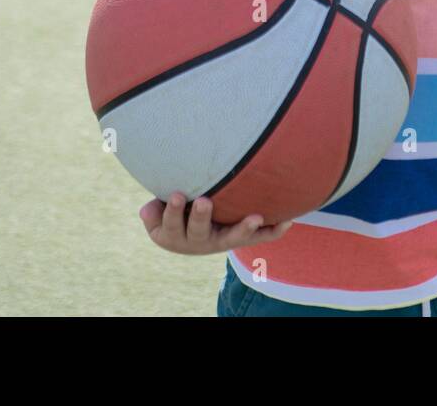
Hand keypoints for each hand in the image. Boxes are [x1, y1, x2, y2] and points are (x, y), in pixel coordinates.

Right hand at [139, 193, 292, 255]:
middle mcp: (199, 242)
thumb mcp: (158, 214)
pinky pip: (259, 238)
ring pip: (232, 238)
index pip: (171, 225)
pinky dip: (274, 231)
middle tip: (204, 201)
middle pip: (199, 232)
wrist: (192, 233)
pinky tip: (288, 221)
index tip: (177, 194)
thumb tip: (148, 209)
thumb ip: (154, 212)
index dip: (173, 211)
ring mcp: (222, 241)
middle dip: (201, 216)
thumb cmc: (174, 213)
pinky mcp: (242, 238)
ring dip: (243, 228)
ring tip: (254, 217)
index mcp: (174, 236)